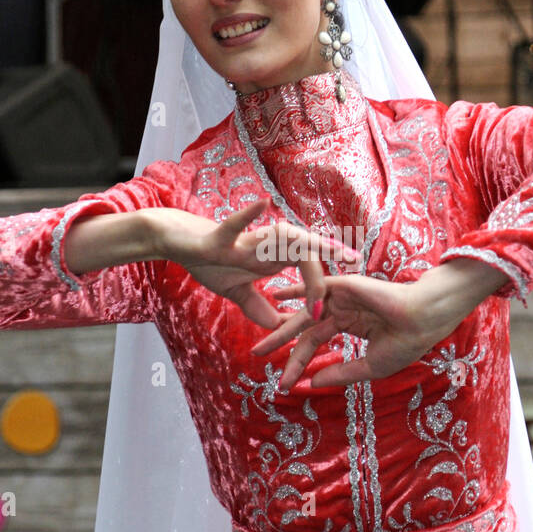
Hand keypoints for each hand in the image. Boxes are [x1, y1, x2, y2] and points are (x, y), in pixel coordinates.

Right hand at [168, 197, 360, 330]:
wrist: (179, 243)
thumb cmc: (210, 262)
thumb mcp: (238, 292)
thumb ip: (259, 308)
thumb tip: (278, 328)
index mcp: (272, 258)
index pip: (307, 265)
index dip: (321, 284)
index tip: (336, 300)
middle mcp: (265, 246)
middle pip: (304, 251)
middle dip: (328, 255)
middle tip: (354, 260)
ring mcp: (244, 241)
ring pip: (282, 235)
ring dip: (306, 240)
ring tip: (329, 244)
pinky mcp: (219, 238)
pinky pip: (235, 224)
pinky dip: (248, 215)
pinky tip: (264, 203)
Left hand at [251, 257, 508, 388]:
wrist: (424, 320)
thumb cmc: (406, 342)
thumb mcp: (370, 365)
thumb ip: (341, 373)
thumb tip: (311, 384)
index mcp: (351, 325)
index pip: (316, 345)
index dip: (298, 364)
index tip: (283, 385)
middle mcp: (342, 310)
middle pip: (303, 330)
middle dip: (280, 344)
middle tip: (256, 356)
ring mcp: (342, 297)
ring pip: (304, 314)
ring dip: (280, 328)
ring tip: (260, 344)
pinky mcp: (344, 286)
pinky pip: (315, 288)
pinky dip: (295, 290)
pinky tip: (277, 296)